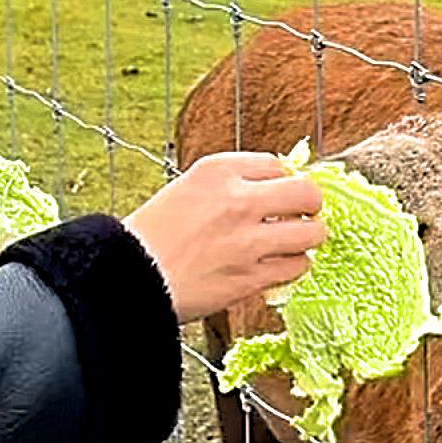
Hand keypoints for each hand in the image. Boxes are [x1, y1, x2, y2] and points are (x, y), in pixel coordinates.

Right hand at [123, 152, 326, 323]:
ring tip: (297, 242)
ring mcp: (247, 241)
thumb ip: (229, 183)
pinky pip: (296, 267)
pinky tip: (281, 265)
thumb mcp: (187, 187)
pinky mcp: (250, 277)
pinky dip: (295, 266)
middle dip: (312, 204)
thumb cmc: (153, 233)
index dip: (283, 181)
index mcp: (218, 171)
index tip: (283, 192)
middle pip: (307, 193)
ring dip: (309, 238)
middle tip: (306, 214)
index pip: (278, 165)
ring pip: (311, 234)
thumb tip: (274, 185)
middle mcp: (238, 201)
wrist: (129, 275)